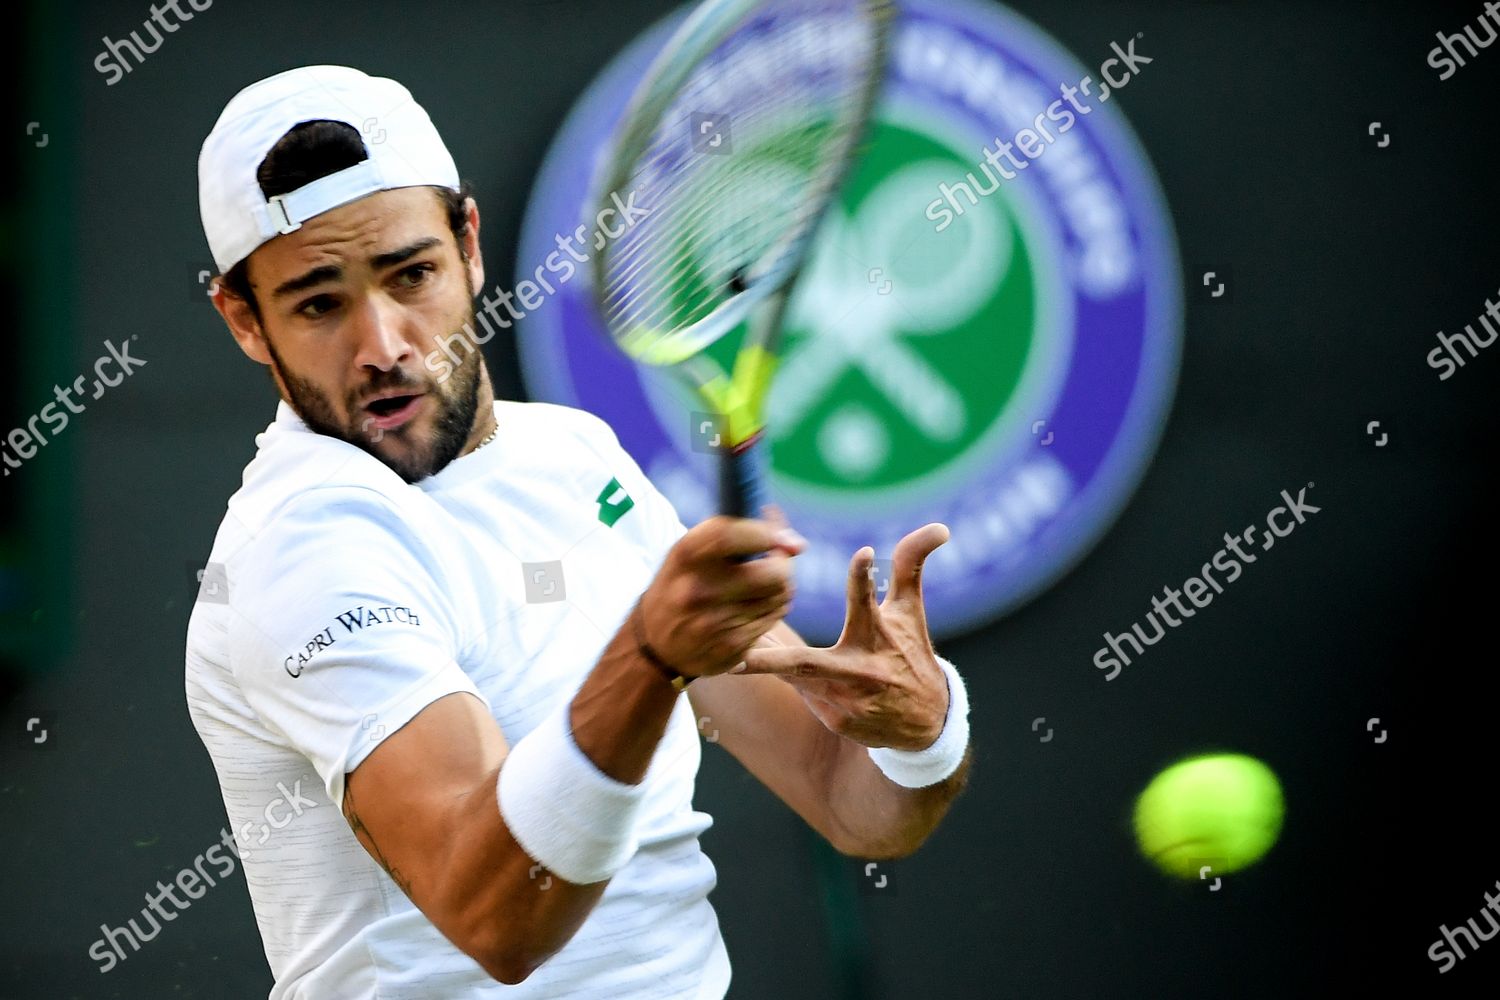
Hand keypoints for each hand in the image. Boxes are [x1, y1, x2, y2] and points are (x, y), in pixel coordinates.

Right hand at [637, 507, 805, 678]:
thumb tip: (795, 541)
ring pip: (780, 596)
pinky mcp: (732, 646)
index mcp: (686, 557)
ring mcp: (716, 622)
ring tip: (762, 586)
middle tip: (777, 562)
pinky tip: (753, 608)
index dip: (768, 532)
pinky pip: (773, 619)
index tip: (782, 536)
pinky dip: (771, 610)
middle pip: (774, 572)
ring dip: (780, 588)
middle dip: (783, 565)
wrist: (655, 646)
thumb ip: (734, 536)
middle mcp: (699, 589)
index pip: (733, 535)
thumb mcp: (689, 552)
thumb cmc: (680, 587)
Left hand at [735, 523, 951, 750]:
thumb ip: (911, 566)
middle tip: (737, 654)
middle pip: (809, 663)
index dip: (863, 577)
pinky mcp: (836, 721)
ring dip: (764, 663)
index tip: (862, 552)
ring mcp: (846, 701)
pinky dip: (791, 678)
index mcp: (879, 636)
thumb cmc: (910, 653)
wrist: (926, 723)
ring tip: (733, 650)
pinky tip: (782, 670)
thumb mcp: (910, 610)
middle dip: (771, 661)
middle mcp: (862, 671)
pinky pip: (805, 693)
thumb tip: (940, 528)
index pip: (868, 602)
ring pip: (794, 677)